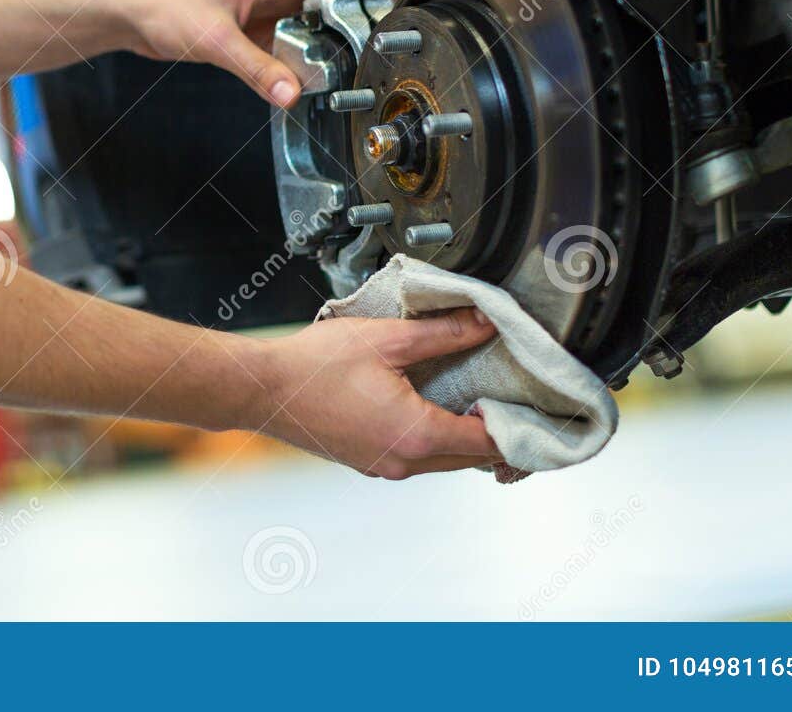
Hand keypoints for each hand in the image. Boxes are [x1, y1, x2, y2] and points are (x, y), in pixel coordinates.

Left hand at [116, 0, 348, 106]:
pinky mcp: (247, 32)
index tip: (389, 6)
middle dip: (346, 26)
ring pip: (305, 27)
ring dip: (320, 46)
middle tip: (371, 53)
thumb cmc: (164, 4)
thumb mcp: (216, 40)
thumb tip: (291, 93)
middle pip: (325, 4)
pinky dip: (294, 60)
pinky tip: (305, 79)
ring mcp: (260, 10)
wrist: (128, 12)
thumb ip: (256, 69)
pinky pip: (282, 46)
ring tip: (344, 71)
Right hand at [256, 309, 501, 478]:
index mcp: (416, 435)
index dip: (515, 423)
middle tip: (504, 392)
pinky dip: (431, 434)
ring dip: (460, 431)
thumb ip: (443, 334)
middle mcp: (404, 462)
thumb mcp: (387, 340)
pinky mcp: (367, 461)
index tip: (529, 401)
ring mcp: (384, 466)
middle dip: (492, 429)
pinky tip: (425, 400)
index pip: (489, 443)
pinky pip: (415, 454)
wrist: (262, 390)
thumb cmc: (313, 367)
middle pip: (470, 456)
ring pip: (443, 458)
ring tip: (468, 392)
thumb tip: (484, 324)